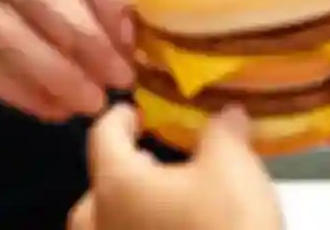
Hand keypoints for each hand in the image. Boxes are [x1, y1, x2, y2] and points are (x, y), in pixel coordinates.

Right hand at [0, 0, 134, 121]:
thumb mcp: (67, 16)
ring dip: (65, 75)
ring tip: (92, 103)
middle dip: (93, 42)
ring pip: (22, 38)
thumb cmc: (26, 32)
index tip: (133, 39)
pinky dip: (33, 95)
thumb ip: (103, 21)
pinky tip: (57, 111)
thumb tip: (146, 49)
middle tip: (120, 78)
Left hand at [69, 104, 282, 229]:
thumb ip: (223, 131)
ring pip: (105, 227)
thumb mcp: (232, 166)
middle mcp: (100, 225)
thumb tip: (227, 115)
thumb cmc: (225, 225)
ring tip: (162, 202)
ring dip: (127, 212)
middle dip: (122, 173)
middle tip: (152, 162)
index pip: (103, 136)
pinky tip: (173, 228)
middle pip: (97, 191)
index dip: (120, 118)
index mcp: (116, 186)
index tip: (134, 112)